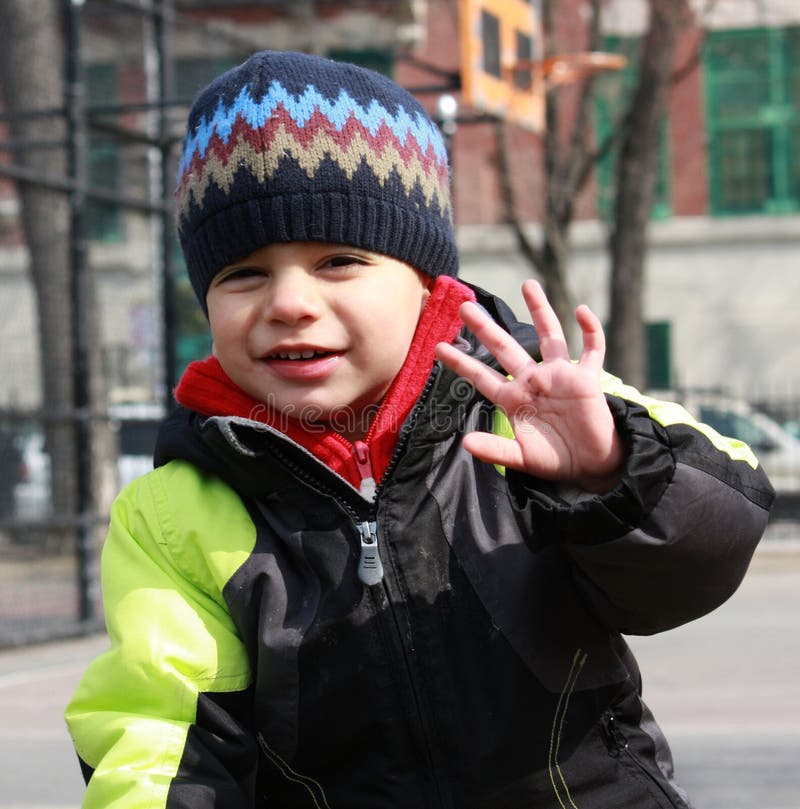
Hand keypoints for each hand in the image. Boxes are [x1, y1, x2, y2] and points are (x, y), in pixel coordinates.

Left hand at [435, 280, 624, 492]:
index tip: (439, 347)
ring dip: (540, 310)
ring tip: (528, 284)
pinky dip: (590, 330)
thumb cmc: (555, 460)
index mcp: (514, 399)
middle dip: (486, 328)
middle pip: (506, 348)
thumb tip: (464, 443)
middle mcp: (534, 381)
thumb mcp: (521, 457)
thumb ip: (494, 450)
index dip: (461, 362)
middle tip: (464, 306)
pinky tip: (581, 311)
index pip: (482, 376)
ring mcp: (560, 377)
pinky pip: (591, 349)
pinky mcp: (586, 379)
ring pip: (550, 336)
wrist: (591, 465)